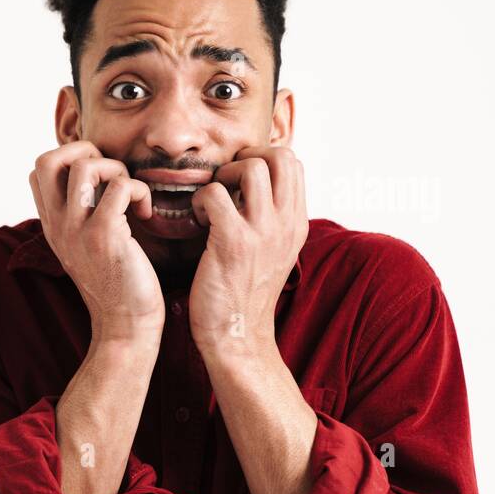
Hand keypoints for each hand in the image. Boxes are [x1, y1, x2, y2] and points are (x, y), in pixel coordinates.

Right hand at [29, 141, 163, 342]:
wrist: (125, 325)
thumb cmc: (116, 285)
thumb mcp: (86, 248)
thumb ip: (82, 218)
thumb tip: (97, 184)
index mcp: (52, 226)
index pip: (38, 170)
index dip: (69, 159)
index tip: (98, 180)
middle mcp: (58, 225)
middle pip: (49, 158)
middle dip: (85, 151)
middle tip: (110, 174)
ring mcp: (77, 230)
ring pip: (86, 165)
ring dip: (117, 169)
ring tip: (130, 195)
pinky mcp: (104, 235)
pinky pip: (121, 186)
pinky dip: (140, 192)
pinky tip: (146, 215)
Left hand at [187, 145, 308, 358]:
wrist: (238, 337)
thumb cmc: (246, 293)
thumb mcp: (274, 253)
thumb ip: (272, 220)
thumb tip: (256, 189)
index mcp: (297, 223)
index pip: (294, 163)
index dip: (263, 158)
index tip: (239, 179)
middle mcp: (286, 223)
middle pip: (281, 156)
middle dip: (247, 157)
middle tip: (226, 181)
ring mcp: (263, 232)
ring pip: (252, 167)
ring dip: (224, 175)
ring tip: (212, 201)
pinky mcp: (233, 243)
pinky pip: (216, 194)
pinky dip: (201, 200)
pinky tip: (197, 220)